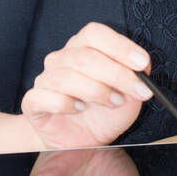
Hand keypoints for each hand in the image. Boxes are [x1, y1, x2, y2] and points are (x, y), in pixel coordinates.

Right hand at [20, 22, 152, 149]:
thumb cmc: (102, 113)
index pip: (95, 34)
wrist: (78, 141)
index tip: (142, 63)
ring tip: (114, 102)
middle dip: (116, 74)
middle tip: (137, 91)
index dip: (120, 46)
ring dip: (96, 90)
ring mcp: (45, 79)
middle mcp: (61, 59)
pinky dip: (64, 103)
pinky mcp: (33, 102)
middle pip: (85, 56)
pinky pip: (44, 96)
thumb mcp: (128, 95)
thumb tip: (143, 66)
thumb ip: (135, 79)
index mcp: (82, 48)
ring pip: (65, 76)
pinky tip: (79, 109)